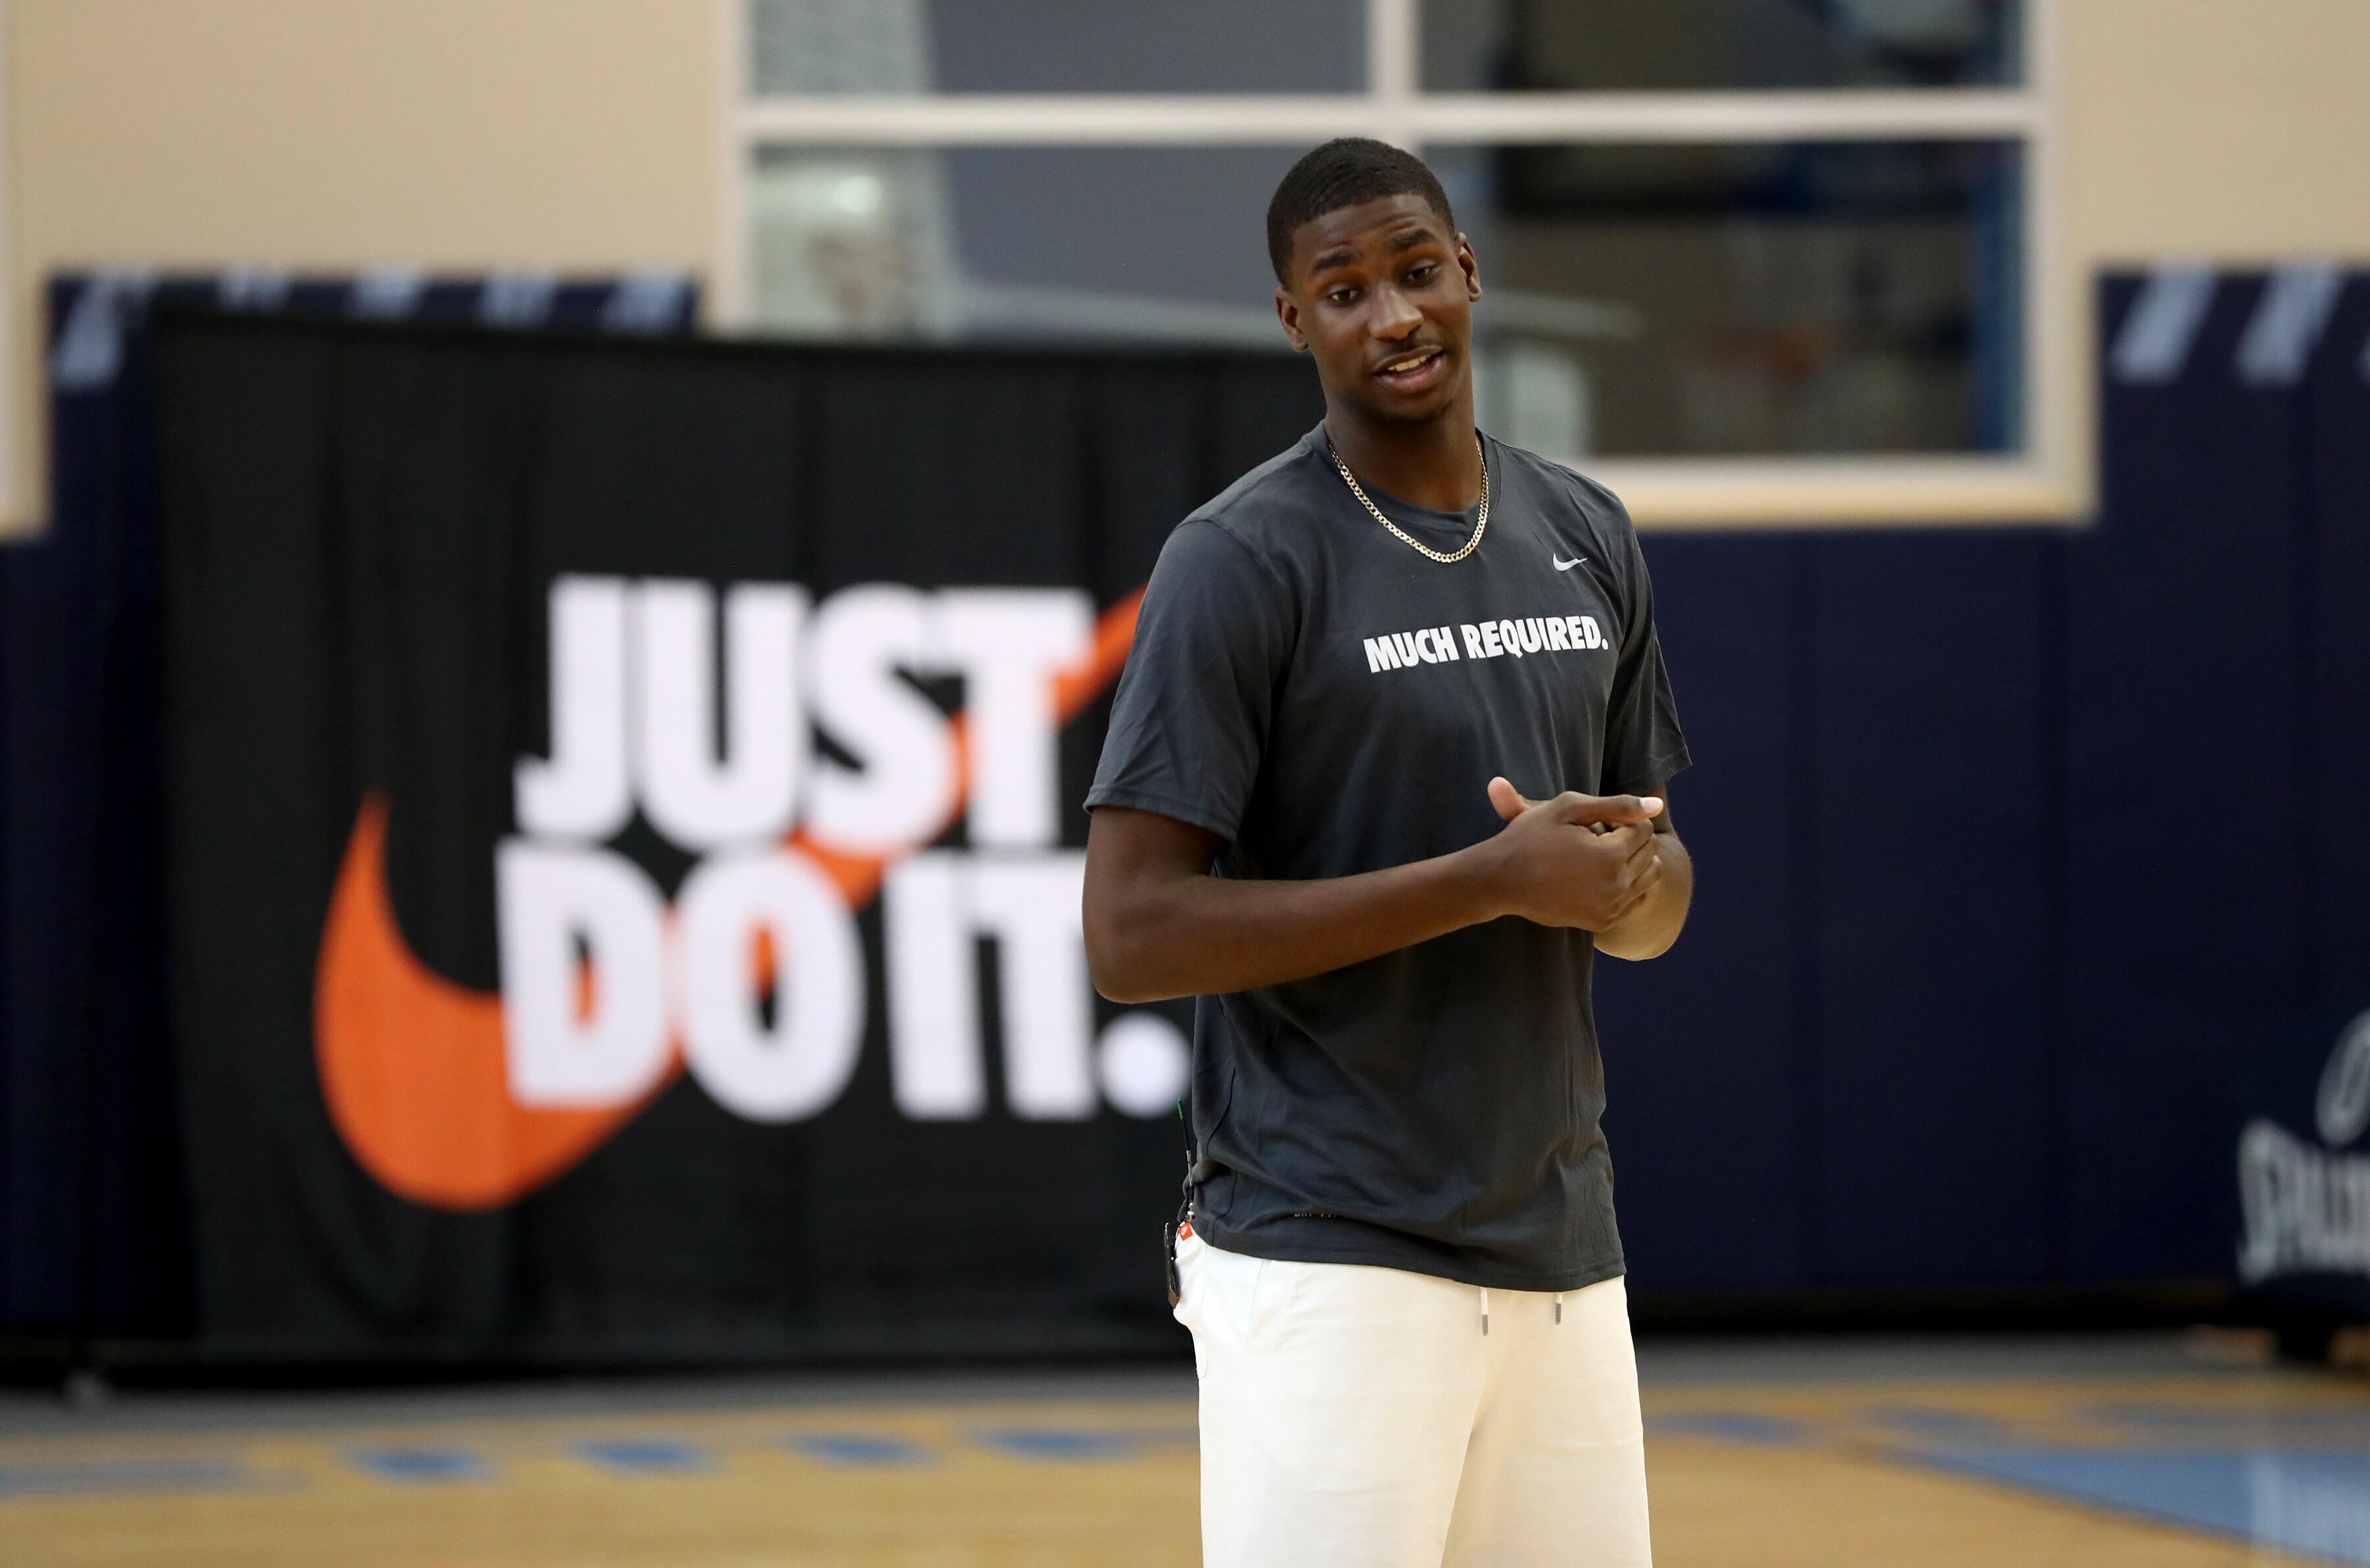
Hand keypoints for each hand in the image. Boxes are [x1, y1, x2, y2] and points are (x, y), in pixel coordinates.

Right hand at [1475, 778, 1662, 930]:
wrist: (1501, 880)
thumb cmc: (1531, 837)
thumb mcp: (1569, 808)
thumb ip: (1617, 805)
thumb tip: (1656, 806)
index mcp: (1610, 855)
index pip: (1644, 828)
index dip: (1621, 819)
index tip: (1595, 823)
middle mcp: (1616, 886)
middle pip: (1650, 851)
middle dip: (1630, 839)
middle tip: (1596, 837)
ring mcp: (1611, 908)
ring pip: (1650, 876)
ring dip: (1633, 861)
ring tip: (1601, 855)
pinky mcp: (1603, 922)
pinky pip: (1635, 899)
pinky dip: (1626, 884)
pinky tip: (1599, 876)